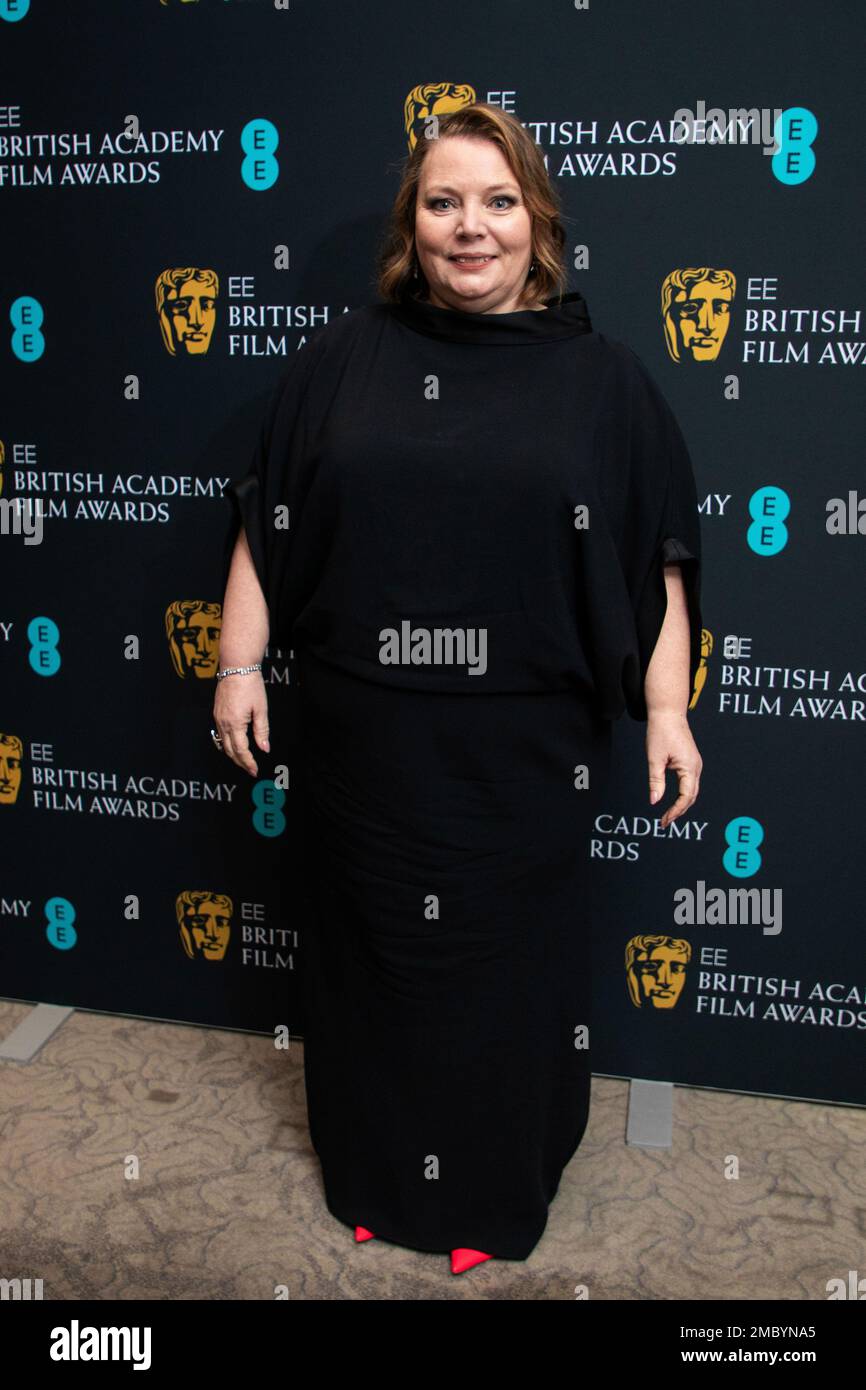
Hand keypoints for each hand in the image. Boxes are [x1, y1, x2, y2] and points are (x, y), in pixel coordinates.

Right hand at [213, 670, 269, 776]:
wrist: (236, 668)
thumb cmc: (250, 685)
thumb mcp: (261, 709)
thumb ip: (262, 731)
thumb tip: (264, 749)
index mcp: (235, 723)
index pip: (241, 750)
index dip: (248, 762)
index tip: (255, 770)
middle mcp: (223, 723)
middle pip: (230, 750)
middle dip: (240, 762)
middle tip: (250, 770)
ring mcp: (218, 718)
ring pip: (223, 744)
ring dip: (233, 755)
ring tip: (244, 761)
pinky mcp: (217, 713)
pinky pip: (219, 734)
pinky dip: (227, 744)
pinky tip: (234, 745)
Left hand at [646, 710, 701, 828]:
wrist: (668, 713)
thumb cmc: (661, 732)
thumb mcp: (654, 759)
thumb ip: (655, 782)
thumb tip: (654, 801)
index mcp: (690, 767)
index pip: (686, 797)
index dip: (675, 811)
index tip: (664, 820)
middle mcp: (696, 767)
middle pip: (691, 797)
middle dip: (679, 811)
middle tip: (664, 822)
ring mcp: (695, 764)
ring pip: (692, 791)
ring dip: (682, 804)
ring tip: (668, 815)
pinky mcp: (691, 761)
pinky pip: (690, 783)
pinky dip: (683, 795)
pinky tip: (674, 801)